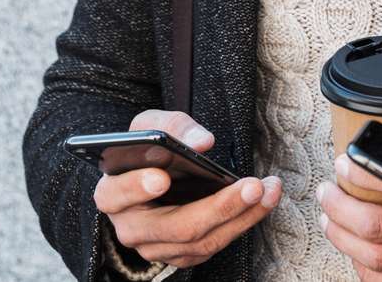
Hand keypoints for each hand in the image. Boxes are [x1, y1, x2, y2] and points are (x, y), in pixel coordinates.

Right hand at [94, 109, 282, 270]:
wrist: (151, 175)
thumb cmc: (148, 150)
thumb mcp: (151, 126)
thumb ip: (173, 126)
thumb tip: (202, 143)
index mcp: (112, 194)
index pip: (117, 194)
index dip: (137, 187)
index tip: (161, 176)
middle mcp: (130, 229)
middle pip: (175, 227)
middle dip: (219, 207)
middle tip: (252, 186)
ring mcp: (156, 248)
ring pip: (201, 242)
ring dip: (242, 216)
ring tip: (269, 190)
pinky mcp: (181, 255)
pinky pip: (214, 245)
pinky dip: (243, 223)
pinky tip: (263, 201)